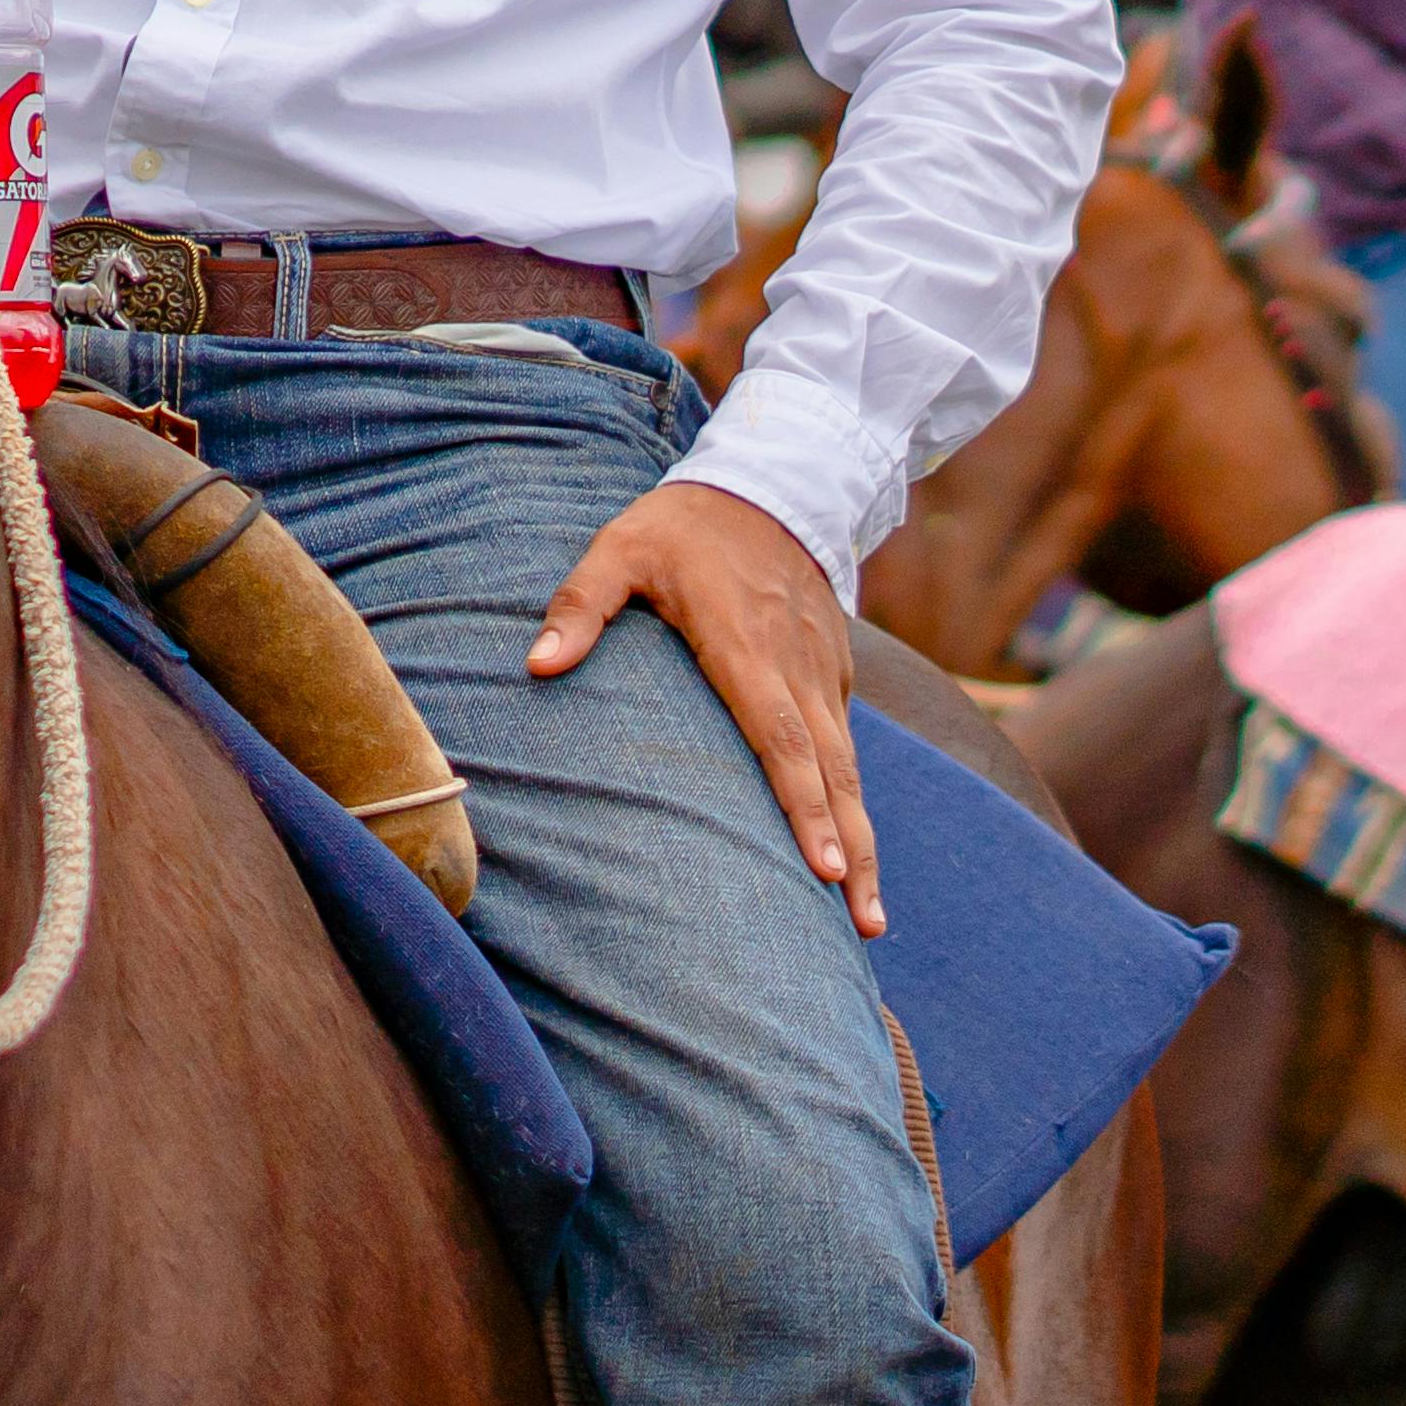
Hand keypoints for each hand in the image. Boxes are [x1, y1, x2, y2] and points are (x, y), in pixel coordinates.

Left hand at [531, 482, 880, 938]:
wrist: (771, 480)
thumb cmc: (682, 524)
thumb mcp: (620, 549)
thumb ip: (579, 606)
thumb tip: (537, 665)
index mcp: (746, 646)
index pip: (781, 738)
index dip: (803, 805)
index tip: (824, 867)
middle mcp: (796, 667)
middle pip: (832, 773)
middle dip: (852, 850)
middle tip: (866, 924)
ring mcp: (823, 670)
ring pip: (848, 767)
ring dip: (861, 838)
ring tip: (869, 915)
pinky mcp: (833, 670)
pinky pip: (844, 744)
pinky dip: (850, 799)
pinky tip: (851, 847)